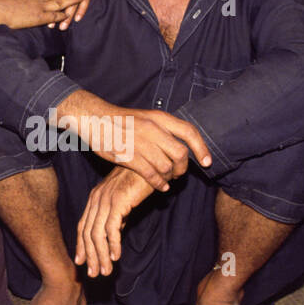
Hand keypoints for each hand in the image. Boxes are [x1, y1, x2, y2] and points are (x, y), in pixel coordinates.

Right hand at [56, 91, 212, 190]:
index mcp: (158, 117)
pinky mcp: (128, 156)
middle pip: (180, 153)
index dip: (201, 148)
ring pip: (166, 166)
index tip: (207, 163)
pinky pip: (151, 174)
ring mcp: (140, 142)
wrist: (95, 119)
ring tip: (168, 181)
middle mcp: (152, 128)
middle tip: (180, 174)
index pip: (189, 132)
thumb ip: (162, 128)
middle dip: (183, 168)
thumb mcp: (146, 117)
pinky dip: (159, 184)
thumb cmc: (122, 121)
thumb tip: (181, 142)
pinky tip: (161, 187)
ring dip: (170, 177)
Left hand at [75, 167, 154, 276]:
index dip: (81, 245)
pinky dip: (113, 244)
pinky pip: (112, 228)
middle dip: (90, 256)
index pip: (83, 226)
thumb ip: (119, 215)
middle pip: (88, 233)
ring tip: (106, 271)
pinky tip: (116, 257)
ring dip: (101, 255)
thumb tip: (116, 233)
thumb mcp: (127, 199)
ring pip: (98, 234)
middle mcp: (97, 198)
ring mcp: (106, 199)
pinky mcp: (118, 201)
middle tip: (93, 274)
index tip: (81, 263)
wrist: (154, 162)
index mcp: (96, 197)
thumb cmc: (142, 179)